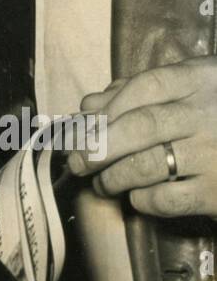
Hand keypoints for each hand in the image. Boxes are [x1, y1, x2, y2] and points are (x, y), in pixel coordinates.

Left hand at [68, 58, 216, 217]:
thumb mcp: (195, 86)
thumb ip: (142, 89)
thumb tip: (89, 104)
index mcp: (202, 80)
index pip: (146, 86)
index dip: (108, 107)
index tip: (83, 126)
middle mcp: (209, 114)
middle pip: (141, 125)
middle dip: (99, 145)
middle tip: (77, 161)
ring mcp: (215, 154)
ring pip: (148, 164)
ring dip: (113, 176)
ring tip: (101, 183)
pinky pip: (168, 199)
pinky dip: (143, 200)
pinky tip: (137, 198)